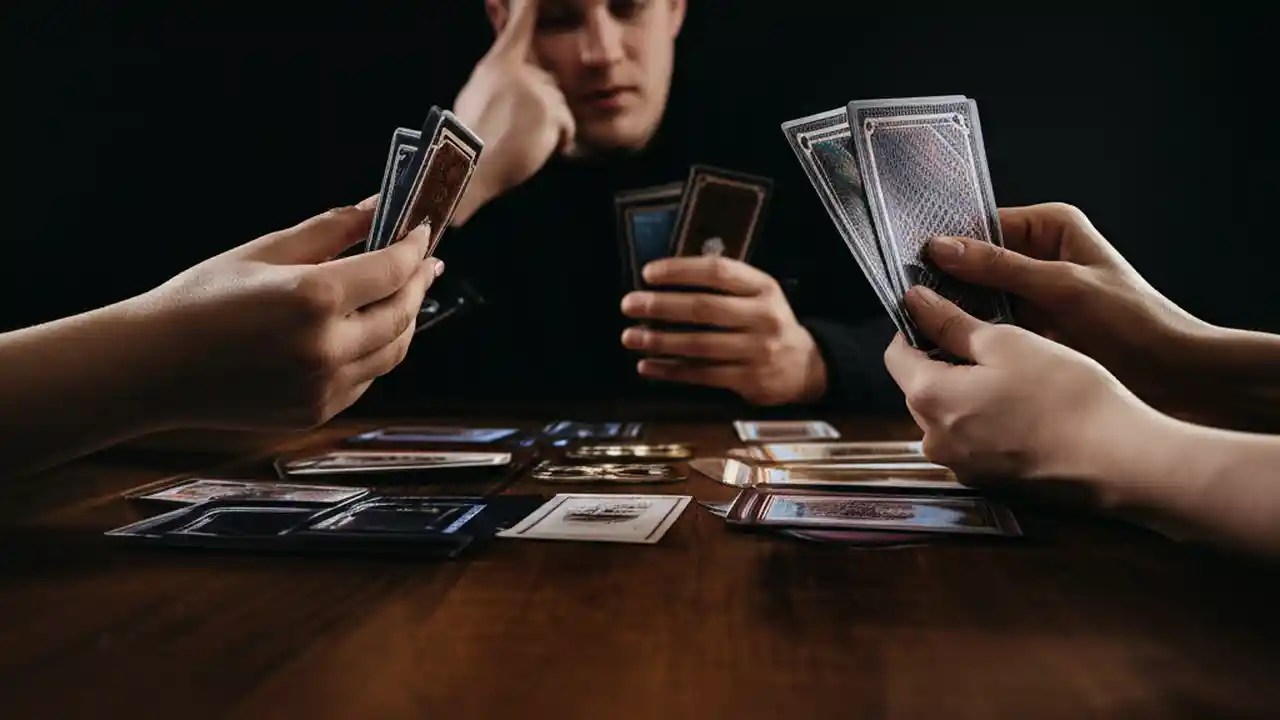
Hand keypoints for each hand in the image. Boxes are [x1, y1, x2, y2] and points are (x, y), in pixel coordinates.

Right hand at [135, 199, 440, 429]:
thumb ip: (332, 228)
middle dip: (419, 282)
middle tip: (425, 262)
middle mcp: (327, 347)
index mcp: (314, 298)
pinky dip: (376, 351)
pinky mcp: (317, 411)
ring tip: (403, 294)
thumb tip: (380, 206)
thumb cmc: (202, 299)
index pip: (393, 268)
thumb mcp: (266, 250)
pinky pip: (366, 377)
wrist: (153, 367)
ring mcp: (325, 386)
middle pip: (404, 311)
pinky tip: (367, 330)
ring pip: (394, 350)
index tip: (422, 232)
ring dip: (405, 319)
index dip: (415, 247)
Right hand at [451, 0, 575, 224]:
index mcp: (497, 65)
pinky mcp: (551, 111)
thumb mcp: (477, 94)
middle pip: (549, 85)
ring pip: (559, 108)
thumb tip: (505, 65)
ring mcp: (537, 90)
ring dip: (548, 129)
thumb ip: (498, 75)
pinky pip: (567, 127)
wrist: (470, 167)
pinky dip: (558, 142)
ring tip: (521, 142)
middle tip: (514, 132)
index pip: (519, 27)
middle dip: (541, 110)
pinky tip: (536, 149)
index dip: (527, 6)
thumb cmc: (472, 138)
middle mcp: (519, 72)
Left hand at [620, 256, 827, 405]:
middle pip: (704, 309)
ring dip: (659, 341)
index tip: (648, 273)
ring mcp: (757, 351)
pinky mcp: (749, 381)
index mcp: (763, 288)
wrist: (807, 367)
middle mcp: (762, 317)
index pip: (718, 272)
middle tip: (630, 305)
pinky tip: (647, 366)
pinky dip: (670, 371)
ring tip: (630, 337)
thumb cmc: (768, 324)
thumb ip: (725, 285)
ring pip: (699, 345)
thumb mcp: (759, 295)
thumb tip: (668, 278)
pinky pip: (702, 375)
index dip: (680, 270)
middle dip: (661, 306)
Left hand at [884, 284, 1158, 482]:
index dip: (915, 328)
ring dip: (969, 392)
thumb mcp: (1006, 342)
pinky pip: (975, 441)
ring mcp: (961, 466)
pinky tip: (1026, 409)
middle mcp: (934, 440)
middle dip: (946, 361)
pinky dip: (989, 422)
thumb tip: (915, 303)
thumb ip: (951, 322)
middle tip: (989, 340)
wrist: (1118, 461)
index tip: (942, 312)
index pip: (895, 355)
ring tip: (1015, 375)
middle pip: (921, 388)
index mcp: (928, 399)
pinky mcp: (990, 482)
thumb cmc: (1065, 395)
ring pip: (950, 415)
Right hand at [924, 203, 1210, 402]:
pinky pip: (989, 325)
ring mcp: (1032, 295)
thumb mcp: (1062, 287)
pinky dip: (971, 335)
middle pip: (975, 262)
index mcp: (1049, 229)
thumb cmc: (1134, 321)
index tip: (912, 261)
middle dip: (947, 281)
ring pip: (978, 296)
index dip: (949, 243)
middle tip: (909, 298)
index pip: (983, 226)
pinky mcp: (1031, 329)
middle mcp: (1037, 257)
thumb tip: (940, 248)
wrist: (1176, 375)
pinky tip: (946, 346)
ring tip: (919, 324)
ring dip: (956, 311)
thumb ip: (1000, 268)